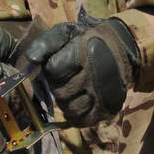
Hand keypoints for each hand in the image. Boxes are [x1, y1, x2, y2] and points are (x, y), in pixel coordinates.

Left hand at [26, 12, 138, 126]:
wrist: (122, 46)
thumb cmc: (87, 39)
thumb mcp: (66, 32)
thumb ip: (46, 42)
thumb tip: (30, 60)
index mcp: (83, 53)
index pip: (53, 70)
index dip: (53, 68)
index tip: (62, 62)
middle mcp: (94, 75)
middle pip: (60, 93)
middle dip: (59, 86)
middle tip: (68, 77)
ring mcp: (103, 94)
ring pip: (71, 109)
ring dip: (67, 102)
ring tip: (73, 90)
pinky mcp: (108, 107)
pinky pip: (84, 120)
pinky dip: (77, 115)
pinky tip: (78, 103)